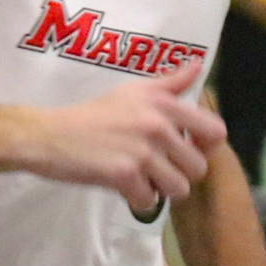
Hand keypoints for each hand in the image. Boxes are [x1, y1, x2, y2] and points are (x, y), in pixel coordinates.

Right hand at [31, 61, 225, 210]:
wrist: (50, 134)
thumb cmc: (92, 113)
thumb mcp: (132, 91)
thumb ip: (169, 82)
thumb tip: (198, 64)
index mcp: (163, 104)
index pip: (215, 132)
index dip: (204, 147)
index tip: (184, 149)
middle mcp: (158, 125)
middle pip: (198, 168)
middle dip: (179, 174)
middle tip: (156, 169)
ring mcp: (142, 151)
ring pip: (179, 189)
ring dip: (161, 191)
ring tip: (143, 180)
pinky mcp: (125, 174)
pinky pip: (150, 201)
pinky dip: (137, 200)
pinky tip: (123, 187)